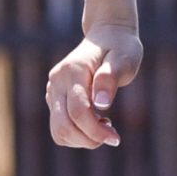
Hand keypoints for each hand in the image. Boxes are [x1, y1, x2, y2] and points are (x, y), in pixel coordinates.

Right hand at [46, 24, 142, 149]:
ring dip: (82, 139)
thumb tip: (100, 103)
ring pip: (58, 131)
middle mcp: (57, 81)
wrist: (107, 36)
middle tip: (112, 136)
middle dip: (88, 139)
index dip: (96, 130)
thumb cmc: (120, 48)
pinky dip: (77, 134)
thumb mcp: (124, 59)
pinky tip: (95, 122)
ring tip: (104, 125)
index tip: (116, 138)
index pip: (77, 111)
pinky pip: (59, 127)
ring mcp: (52, 90)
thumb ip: (110, 77)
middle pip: (63, 126)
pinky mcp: (53, 99)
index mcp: (73, 70)